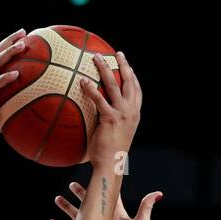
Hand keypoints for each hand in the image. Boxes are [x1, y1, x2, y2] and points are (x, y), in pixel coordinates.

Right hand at [0, 29, 28, 146]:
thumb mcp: (1, 107)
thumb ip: (11, 98)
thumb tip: (32, 98)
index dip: (8, 43)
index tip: (22, 35)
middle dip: (9, 41)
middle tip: (23, 32)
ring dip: (8, 53)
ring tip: (22, 45)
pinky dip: (5, 78)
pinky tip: (16, 73)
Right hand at [49, 182, 162, 219]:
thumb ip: (146, 207)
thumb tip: (157, 193)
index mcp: (117, 216)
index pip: (108, 197)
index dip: (102, 186)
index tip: (96, 173)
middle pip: (89, 204)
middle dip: (81, 194)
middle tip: (72, 184)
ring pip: (77, 217)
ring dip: (67, 208)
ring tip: (57, 199)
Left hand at [82, 51, 141, 168]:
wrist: (111, 165)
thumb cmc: (109, 155)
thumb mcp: (113, 135)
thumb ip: (108, 123)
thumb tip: (93, 117)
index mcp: (134, 116)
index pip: (137, 92)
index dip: (133, 77)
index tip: (128, 66)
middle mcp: (131, 112)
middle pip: (130, 82)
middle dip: (124, 65)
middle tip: (117, 54)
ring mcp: (122, 114)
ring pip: (115, 84)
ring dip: (105, 69)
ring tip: (96, 58)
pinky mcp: (110, 118)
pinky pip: (99, 98)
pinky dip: (90, 88)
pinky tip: (82, 80)